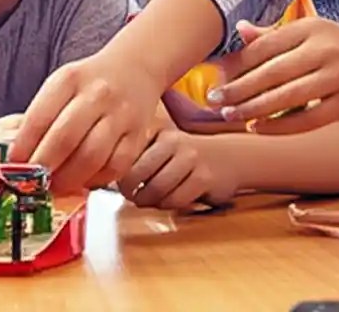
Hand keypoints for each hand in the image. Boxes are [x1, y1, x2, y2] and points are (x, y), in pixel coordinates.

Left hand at [10, 51, 161, 191]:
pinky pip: (115, 167)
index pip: (39, 117)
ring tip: (55, 186)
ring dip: (68, 178)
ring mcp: (120, 115)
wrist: (134, 69)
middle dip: (44, 166)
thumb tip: (18, 157)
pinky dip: (96, 180)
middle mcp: (97, 95)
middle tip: (32, 183)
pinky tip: (83, 181)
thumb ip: (41, 116)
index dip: (23, 147)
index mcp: (69, 80)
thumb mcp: (61, 85)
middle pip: (65, 139)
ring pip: (92, 157)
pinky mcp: (137, 135)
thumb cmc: (89, 83)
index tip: (13, 165)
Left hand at [118, 130, 235, 209]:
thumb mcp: (163, 149)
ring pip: (157, 190)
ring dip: (150, 201)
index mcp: (160, 134)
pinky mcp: (205, 177)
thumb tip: (107, 178)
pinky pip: (176, 200)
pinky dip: (169, 205)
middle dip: (132, 192)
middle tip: (133, 197)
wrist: (231, 158)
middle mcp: (174, 142)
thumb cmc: (188, 158)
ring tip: (151, 200)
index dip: (120, 176)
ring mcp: (191, 159)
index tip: (120, 185)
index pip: (128, 158)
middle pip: (138, 175)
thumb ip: (140, 158)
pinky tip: (170, 200)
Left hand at [209, 18, 338, 134]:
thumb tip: (240, 28)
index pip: (265, 46)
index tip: (215, 76)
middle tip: (214, 100)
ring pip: (286, 97)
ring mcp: (338, 77)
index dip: (237, 63)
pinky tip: (257, 128)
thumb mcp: (316, 34)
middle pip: (271, 72)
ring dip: (253, 109)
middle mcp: (325, 49)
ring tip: (230, 116)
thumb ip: (277, 34)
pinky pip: (306, 120)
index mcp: (312, 28)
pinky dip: (278, 126)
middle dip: (238, 88)